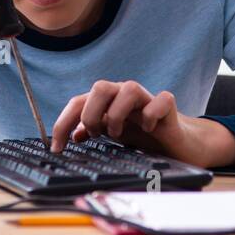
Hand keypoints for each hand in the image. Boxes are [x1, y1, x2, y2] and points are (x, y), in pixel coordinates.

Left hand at [50, 79, 234, 167]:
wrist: (177, 143)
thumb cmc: (142, 136)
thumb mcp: (112, 135)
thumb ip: (92, 131)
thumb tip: (72, 135)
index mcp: (107, 101)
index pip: (78, 102)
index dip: (63, 123)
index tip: (57, 148)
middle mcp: (124, 95)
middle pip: (100, 86)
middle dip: (91, 114)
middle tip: (94, 134)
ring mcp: (147, 99)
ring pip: (129, 87)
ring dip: (118, 114)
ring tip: (118, 134)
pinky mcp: (168, 106)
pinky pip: (161, 100)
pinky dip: (151, 115)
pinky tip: (149, 129)